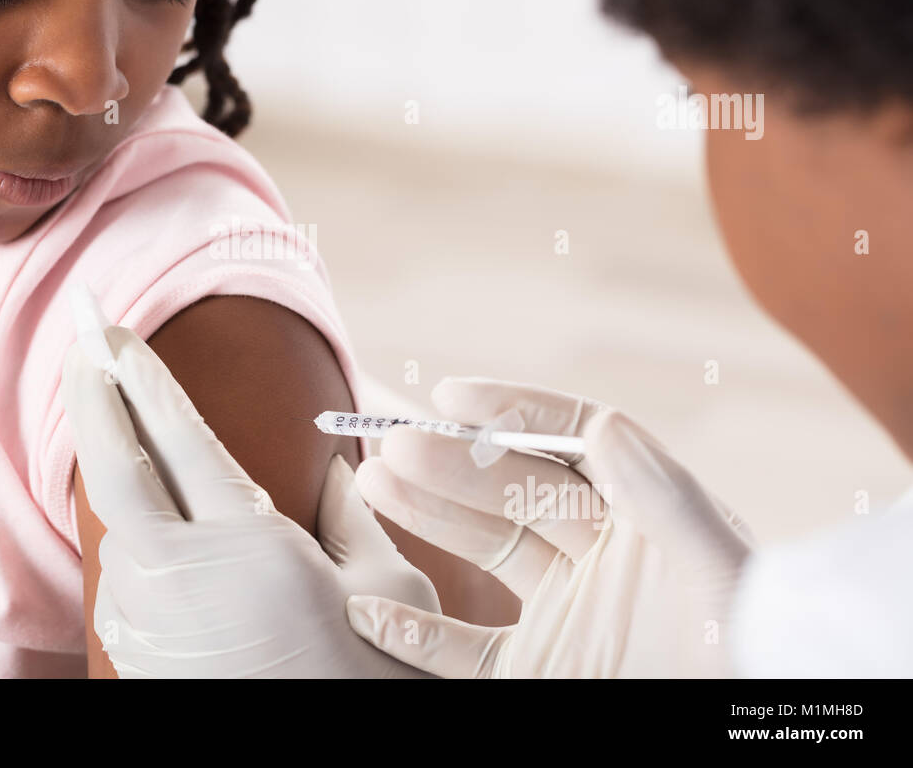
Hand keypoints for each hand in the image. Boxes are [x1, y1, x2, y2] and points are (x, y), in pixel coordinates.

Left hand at [61, 325, 440, 677]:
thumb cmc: (370, 676)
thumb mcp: (387, 592)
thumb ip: (356, 518)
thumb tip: (338, 470)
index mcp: (248, 544)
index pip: (176, 435)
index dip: (143, 375)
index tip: (115, 331)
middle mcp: (179, 576)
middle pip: (112, 464)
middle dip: (94, 390)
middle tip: (83, 337)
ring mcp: (145, 620)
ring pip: (116, 521)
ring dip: (117, 468)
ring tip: (119, 416)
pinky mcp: (135, 653)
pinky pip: (124, 573)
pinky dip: (132, 532)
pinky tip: (148, 515)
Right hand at [346, 378, 754, 676]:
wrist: (744, 731)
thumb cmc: (755, 661)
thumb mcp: (723, 578)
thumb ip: (669, 503)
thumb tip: (602, 427)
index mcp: (653, 517)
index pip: (575, 442)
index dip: (512, 411)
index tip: (451, 396)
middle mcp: (606, 554)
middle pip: (516, 489)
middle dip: (453, 462)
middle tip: (394, 444)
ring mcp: (570, 612)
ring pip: (485, 551)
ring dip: (426, 518)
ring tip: (372, 482)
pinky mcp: (543, 671)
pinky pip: (468, 653)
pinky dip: (418, 638)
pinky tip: (372, 612)